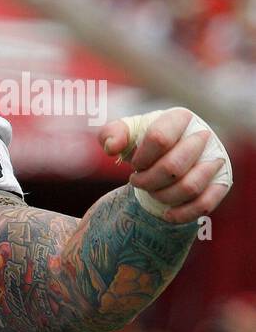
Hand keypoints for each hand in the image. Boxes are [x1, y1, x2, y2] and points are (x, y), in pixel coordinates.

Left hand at [99, 107, 231, 224]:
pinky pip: (204, 204)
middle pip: (172, 167)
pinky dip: (182, 213)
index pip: (158, 138)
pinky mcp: (220, 183)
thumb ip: (112, 133)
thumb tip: (112, 147)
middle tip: (137, 181)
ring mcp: (215, 160)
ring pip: (189, 187)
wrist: (167, 157)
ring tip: (152, 191)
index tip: (135, 164)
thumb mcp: (127, 134)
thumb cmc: (144, 143)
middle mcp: (202, 135)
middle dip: (148, 181)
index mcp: (178, 118)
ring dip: (162, 196)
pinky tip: (167, 214)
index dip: (141, 158)